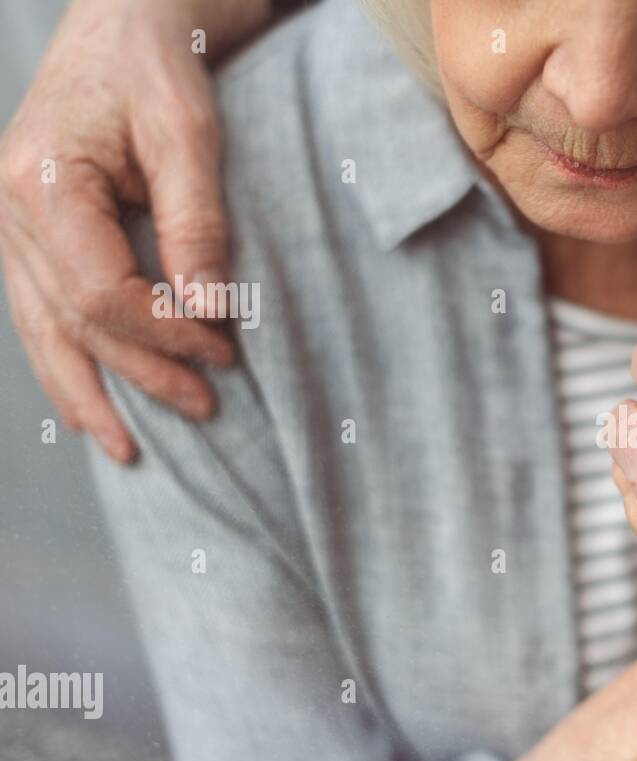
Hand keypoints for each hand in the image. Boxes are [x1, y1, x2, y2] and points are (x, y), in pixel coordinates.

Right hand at [0, 0, 270, 461]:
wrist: (124, 21)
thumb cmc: (158, 63)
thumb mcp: (190, 134)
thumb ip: (197, 223)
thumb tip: (211, 312)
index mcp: (43, 181)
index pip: (102, 292)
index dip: (165, 335)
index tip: (224, 353)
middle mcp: (9, 207)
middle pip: (73, 321)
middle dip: (140, 375)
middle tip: (206, 409)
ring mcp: (9, 222)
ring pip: (42, 329)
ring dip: (87, 393)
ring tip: (127, 450)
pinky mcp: (29, 230)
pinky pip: (40, 310)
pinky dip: (66, 359)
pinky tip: (90, 401)